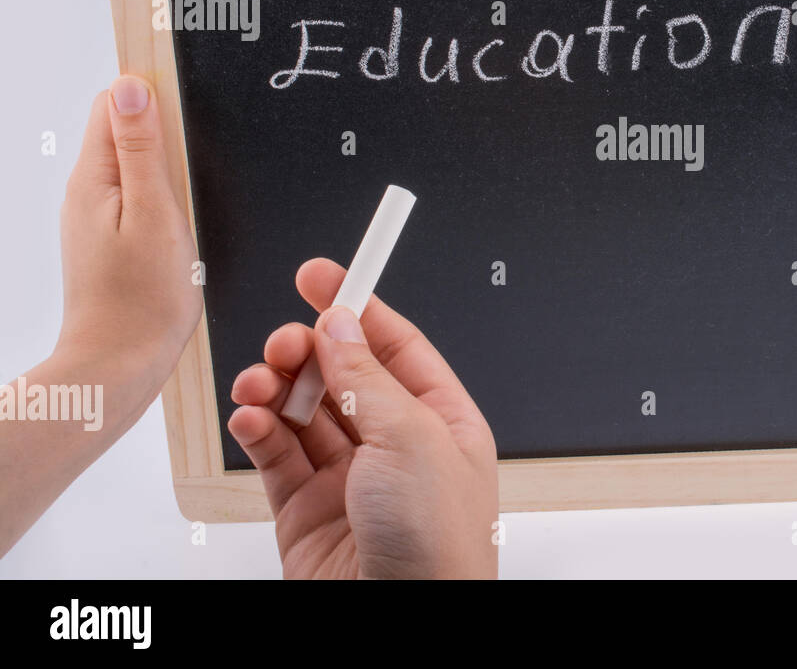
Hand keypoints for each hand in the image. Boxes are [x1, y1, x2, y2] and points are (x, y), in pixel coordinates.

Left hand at [56, 76, 201, 401]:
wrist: (119, 367)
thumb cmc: (144, 299)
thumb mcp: (155, 212)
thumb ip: (142, 148)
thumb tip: (131, 86)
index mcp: (92, 178)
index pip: (112, 103)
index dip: (150, 94)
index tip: (186, 106)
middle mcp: (84, 193)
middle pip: (121, 131)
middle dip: (160, 131)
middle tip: (193, 165)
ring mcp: (93, 218)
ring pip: (130, 166)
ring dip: (163, 167)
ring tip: (188, 199)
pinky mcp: (107, 241)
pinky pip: (133, 198)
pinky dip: (159, 197)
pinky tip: (178, 223)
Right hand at [227, 258, 498, 578]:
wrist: (401, 627)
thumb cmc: (439, 545)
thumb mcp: (412, 439)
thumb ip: (367, 377)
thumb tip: (339, 323)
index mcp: (442, 420)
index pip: (395, 345)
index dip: (357, 305)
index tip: (319, 273)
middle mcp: (395, 445)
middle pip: (340, 373)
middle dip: (306, 350)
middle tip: (284, 343)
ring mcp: (348, 478)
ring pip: (301, 411)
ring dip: (275, 388)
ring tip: (259, 385)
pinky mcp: (305, 511)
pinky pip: (275, 455)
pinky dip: (257, 432)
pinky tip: (251, 421)